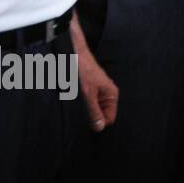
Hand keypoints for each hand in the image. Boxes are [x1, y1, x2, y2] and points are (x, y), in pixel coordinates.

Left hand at [70, 15, 117, 131]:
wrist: (73, 54)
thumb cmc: (82, 70)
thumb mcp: (87, 94)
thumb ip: (94, 112)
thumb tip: (100, 128)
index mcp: (111, 95)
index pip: (109, 118)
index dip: (97, 122)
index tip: (86, 120)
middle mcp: (106, 94)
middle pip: (100, 114)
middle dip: (89, 115)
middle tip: (79, 109)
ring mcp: (98, 91)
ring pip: (91, 109)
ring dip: (82, 108)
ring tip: (75, 100)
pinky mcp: (89, 89)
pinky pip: (86, 102)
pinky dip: (79, 102)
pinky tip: (72, 96)